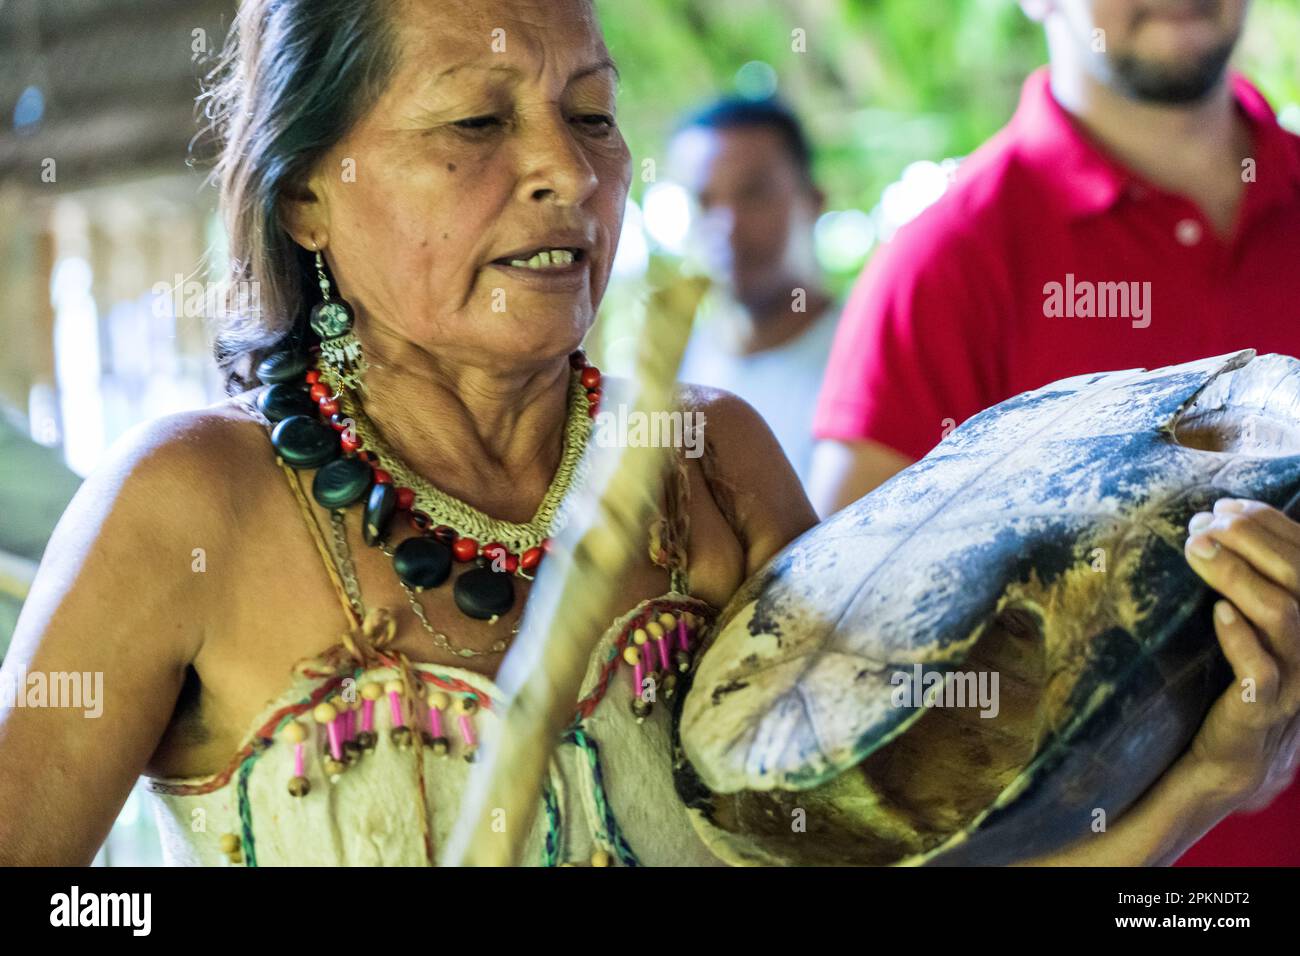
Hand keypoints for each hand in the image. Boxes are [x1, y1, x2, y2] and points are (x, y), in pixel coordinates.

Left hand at [1182, 498, 1299, 812]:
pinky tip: (1216, 612)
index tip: (1224, 504)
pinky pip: (1263, 672)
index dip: (1270, 523)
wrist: (1230, 749)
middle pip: (1299, 577)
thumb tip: (1211, 518)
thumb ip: (1244, 577)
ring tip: (1198, 550)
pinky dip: (1240, 637)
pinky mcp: (1264, 708)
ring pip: (1285, 617)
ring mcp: (1296, 676)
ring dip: (1239, 577)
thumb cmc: (1233, 669)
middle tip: (1203, 522)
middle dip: (1252, 540)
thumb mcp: (1244, 617)